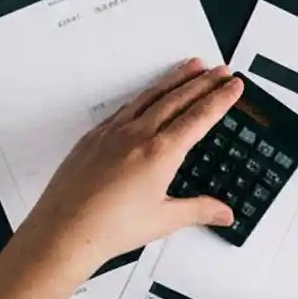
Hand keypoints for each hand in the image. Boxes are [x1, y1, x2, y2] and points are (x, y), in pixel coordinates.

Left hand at [14, 58, 242, 274]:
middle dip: (202, 81)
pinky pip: (125, 107)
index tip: (233, 85)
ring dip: (174, 79)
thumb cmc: (108, 228)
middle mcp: (137, 135)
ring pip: (150, 96)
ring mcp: (113, 133)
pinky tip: (148, 94)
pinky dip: (144, 95)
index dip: (220, 99)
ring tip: (190, 67)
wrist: (65, 231)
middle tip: (220, 70)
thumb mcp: (164, 220)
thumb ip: (198, 211)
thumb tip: (222, 212)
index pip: (199, 117)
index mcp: (160, 153)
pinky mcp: (94, 137)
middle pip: (177, 98)